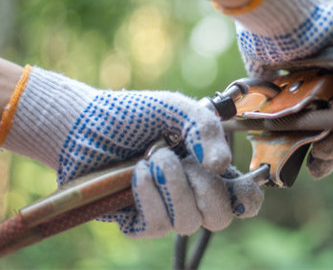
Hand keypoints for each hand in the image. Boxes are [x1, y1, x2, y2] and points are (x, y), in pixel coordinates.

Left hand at [0, 66, 262, 236]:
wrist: (85, 124)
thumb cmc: (134, 114)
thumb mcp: (174, 108)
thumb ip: (204, 127)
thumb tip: (221, 165)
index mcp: (208, 168)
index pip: (242, 198)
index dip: (247, 198)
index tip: (235, 182)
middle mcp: (191, 193)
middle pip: (221, 217)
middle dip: (206, 188)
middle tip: (185, 160)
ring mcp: (165, 209)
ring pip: (189, 223)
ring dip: (173, 185)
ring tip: (151, 158)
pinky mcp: (139, 222)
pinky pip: (158, 224)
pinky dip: (149, 194)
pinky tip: (136, 173)